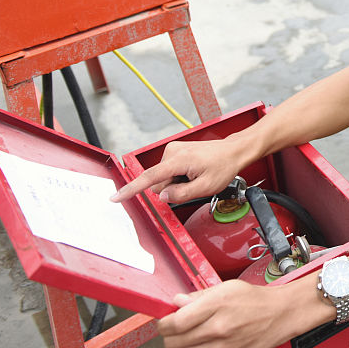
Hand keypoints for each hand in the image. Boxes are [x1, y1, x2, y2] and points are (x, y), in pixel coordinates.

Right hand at [110, 137, 245, 203]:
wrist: (232, 151)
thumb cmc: (223, 166)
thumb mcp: (206, 187)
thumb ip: (182, 194)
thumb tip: (162, 197)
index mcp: (179, 160)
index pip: (150, 178)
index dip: (131, 189)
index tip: (115, 197)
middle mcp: (172, 152)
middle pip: (159, 182)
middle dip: (172, 189)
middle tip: (193, 184)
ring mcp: (173, 150)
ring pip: (164, 178)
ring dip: (177, 182)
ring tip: (195, 176)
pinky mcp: (175, 152)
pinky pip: (169, 172)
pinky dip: (179, 176)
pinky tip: (193, 172)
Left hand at [158, 280, 302, 347]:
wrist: (279, 316)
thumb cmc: (254, 300)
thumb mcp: (226, 288)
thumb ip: (198, 296)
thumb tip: (176, 302)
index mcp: (216, 305)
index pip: (175, 322)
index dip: (163, 323)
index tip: (165, 321)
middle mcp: (218, 329)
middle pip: (174, 341)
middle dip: (168, 334)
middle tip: (175, 328)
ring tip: (183, 339)